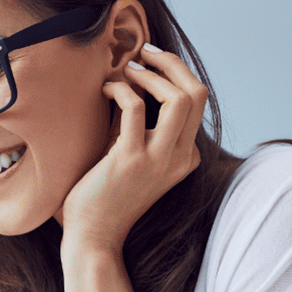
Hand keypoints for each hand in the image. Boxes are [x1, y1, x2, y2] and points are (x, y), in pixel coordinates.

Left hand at [60, 43, 208, 256]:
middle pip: (197, 93)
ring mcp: (159, 160)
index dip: (174, 74)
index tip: (148, 64)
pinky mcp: (131, 160)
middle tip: (145, 53)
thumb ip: (141, 126)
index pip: (197, 102)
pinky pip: (134, 107)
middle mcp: (180, 157)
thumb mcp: (134, 157)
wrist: (93, 237)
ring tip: (128, 69)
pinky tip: (105, 89)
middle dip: (172, 63)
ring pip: (179, 97)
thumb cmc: (106, 196)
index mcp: (185, 157)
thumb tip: (134, 81)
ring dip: (152, 74)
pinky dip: (120, 89)